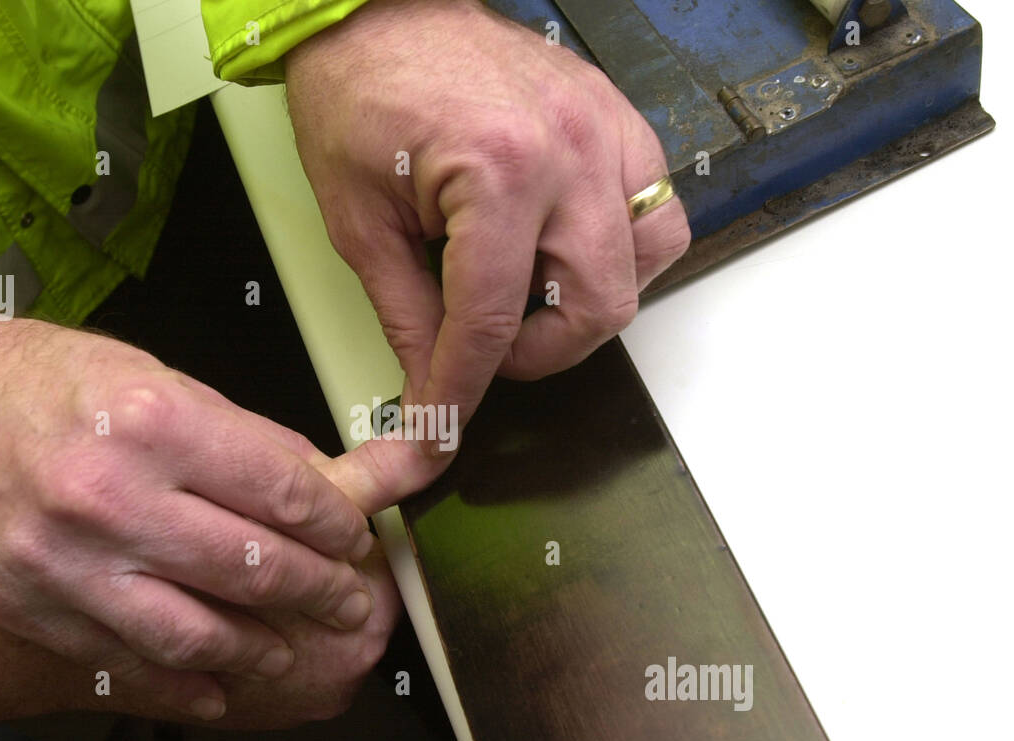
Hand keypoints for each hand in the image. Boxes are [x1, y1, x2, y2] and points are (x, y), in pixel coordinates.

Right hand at [0, 315, 383, 720]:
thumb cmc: (48, 381)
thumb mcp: (161, 379)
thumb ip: (250, 440)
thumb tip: (330, 486)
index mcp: (153, 421)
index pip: (284, 493)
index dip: (339, 526)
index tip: (355, 539)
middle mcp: (109, 494)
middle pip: (253, 566)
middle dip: (321, 590)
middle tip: (349, 600)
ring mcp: (64, 560)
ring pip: (197, 631)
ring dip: (262, 647)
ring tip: (290, 644)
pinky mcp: (31, 605)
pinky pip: (127, 661)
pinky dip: (184, 681)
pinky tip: (219, 683)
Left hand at [286, 0, 690, 438]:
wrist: (377, 8)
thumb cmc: (359, 93)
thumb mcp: (361, 222)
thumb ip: (406, 314)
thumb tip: (429, 383)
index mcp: (497, 173)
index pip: (491, 322)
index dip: (462, 387)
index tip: (442, 424)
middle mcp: (569, 151)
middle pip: (596, 306)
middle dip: (539, 353)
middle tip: (487, 351)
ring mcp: (603, 129)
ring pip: (646, 262)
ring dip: (591, 301)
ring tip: (531, 296)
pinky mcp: (614, 118)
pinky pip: (654, 205)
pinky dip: (619, 246)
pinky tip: (565, 245)